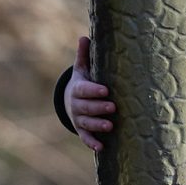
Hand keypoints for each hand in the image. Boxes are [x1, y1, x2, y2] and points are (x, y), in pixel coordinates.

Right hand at [66, 36, 115, 150]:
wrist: (72, 101)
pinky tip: (101, 147)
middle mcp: (77, 105)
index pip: (85, 90)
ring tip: (109, 126)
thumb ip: (84, 56)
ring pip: (87, 123)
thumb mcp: (82, 70)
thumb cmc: (84, 83)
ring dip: (97, 125)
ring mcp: (79, 119)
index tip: (105, 91)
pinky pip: (86, 138)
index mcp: (78, 89)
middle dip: (99, 108)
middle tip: (113, 108)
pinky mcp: (83, 131)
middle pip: (86, 107)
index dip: (94, 91)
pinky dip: (92, 143)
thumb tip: (84, 36)